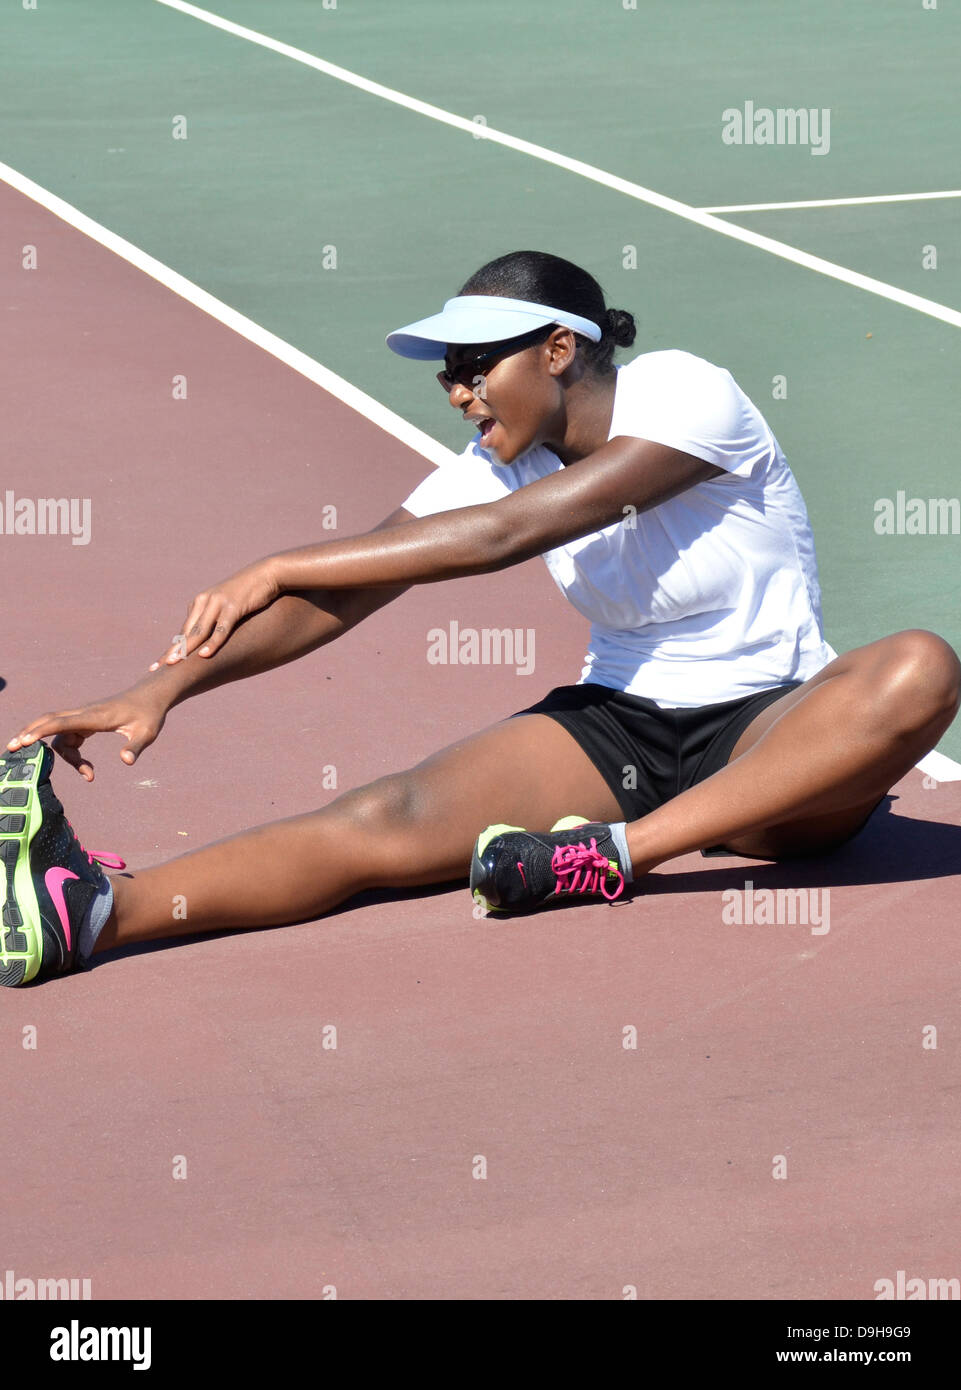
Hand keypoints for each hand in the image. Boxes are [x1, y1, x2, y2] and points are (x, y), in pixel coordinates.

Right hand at [6, 690, 167, 780]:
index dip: (41, 731)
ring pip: (59, 733)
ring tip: (89, 774)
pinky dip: (70, 752)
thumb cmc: (150, 714)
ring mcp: (84, 716)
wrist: (153, 696)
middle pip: (49, 721)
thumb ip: (135, 747)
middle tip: (12, 748)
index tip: (24, 741)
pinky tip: (86, 768)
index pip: (61, 722)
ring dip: (65, 756)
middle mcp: (85, 713)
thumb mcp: (148, 733)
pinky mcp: (87, 720)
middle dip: (30, 734)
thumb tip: (126, 761)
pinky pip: (68, 735)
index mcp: (96, 716)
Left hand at [150, 559, 280, 668]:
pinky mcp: (233, 606)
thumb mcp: (228, 606)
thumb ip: (216, 619)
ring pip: (199, 631)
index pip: (184, 631)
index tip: (158, 664)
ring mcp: (218, 603)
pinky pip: (221, 628)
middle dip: (172, 651)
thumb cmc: (248, 593)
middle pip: (186, 632)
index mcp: (200, 603)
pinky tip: (205, 654)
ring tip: (174, 663)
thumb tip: (209, 641)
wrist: (266, 574)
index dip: (172, 648)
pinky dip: (213, 642)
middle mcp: (204, 602)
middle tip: (158, 668)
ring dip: (186, 648)